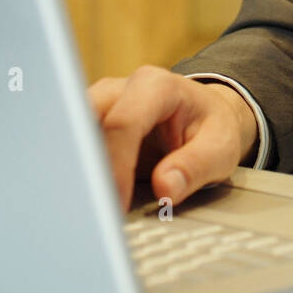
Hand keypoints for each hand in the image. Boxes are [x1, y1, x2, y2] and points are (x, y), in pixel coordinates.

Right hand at [87, 67, 258, 212]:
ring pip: (71, 130)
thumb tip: (165, 188)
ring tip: (82, 203)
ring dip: (75, 166)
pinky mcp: (90, 120)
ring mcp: (102, 103)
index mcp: (157, 86)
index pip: (124, 123)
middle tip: (90, 206)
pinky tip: (81, 195)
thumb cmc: (212, 127)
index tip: (116, 204)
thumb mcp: (221, 148)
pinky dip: (76, 168)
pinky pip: (72, 142)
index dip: (116, 166)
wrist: (206, 114)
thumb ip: (195, 167)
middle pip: (86, 121)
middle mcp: (122, 88)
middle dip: (83, 164)